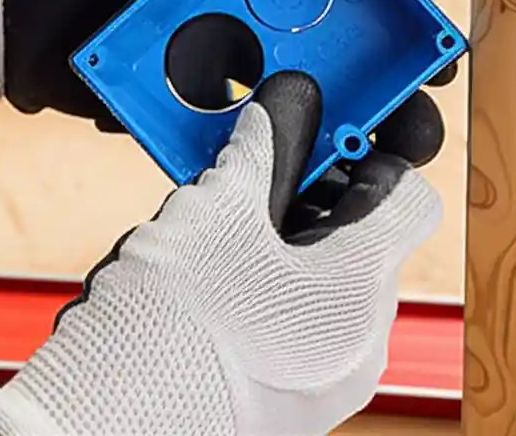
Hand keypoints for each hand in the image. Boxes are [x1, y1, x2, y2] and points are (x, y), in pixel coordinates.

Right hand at [0, 70, 447, 435]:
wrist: (106, 426)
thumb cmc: (166, 328)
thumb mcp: (215, 213)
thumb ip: (259, 153)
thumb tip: (279, 111)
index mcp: (363, 290)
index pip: (410, 199)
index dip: (371, 161)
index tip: (326, 144)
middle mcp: (363, 344)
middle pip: (366, 245)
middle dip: (315, 206)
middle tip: (257, 186)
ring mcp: (329, 384)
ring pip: (332, 290)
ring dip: (290, 253)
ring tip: (223, 241)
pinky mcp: (293, 409)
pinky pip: (306, 334)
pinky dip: (276, 300)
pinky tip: (218, 288)